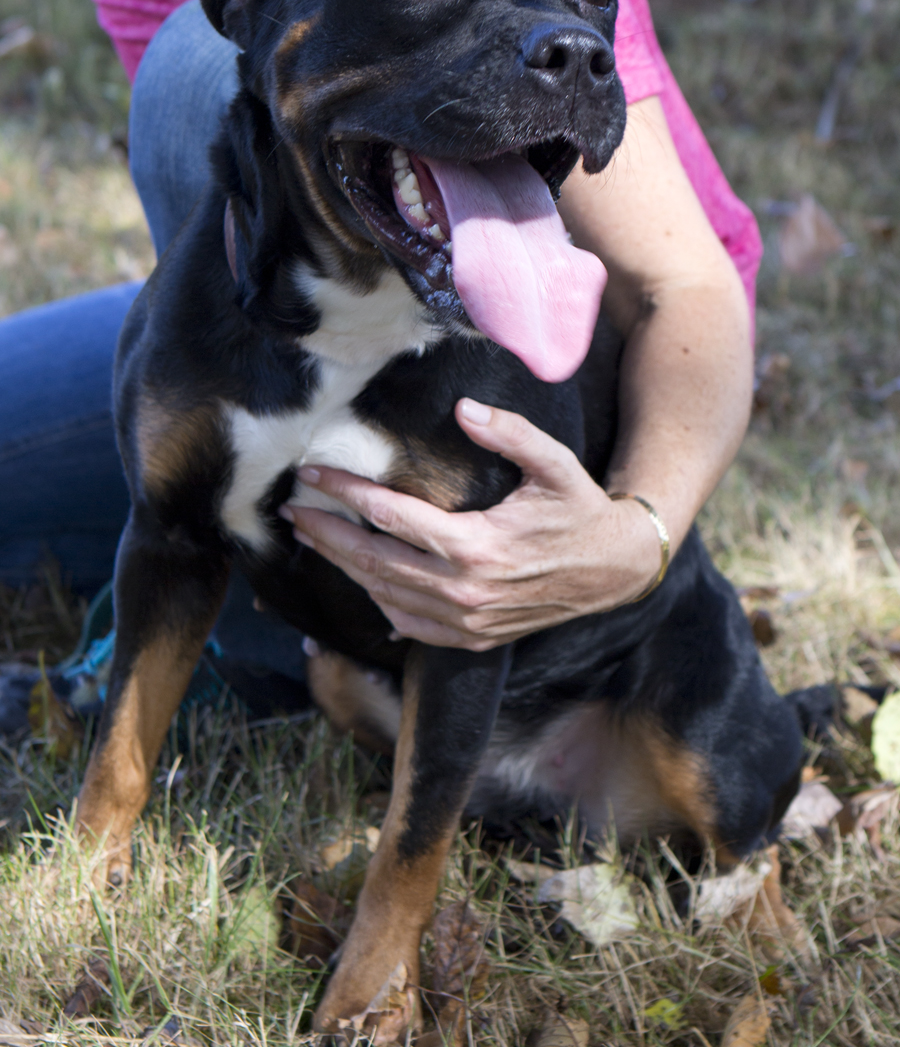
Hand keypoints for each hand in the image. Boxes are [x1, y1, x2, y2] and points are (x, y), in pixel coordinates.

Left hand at [278, 398, 662, 650]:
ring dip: (343, 566)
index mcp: (476, 545)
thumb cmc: (579, 510)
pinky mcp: (471, 638)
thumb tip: (463, 409)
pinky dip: (378, 600)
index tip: (312, 474)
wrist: (613, 570)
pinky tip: (362, 578)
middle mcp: (464, 589)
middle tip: (291, 511)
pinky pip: (408, 623)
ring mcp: (466, 620)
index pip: (390, 515)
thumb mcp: (555, 463)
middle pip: (373, 560)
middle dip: (326, 534)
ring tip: (312, 540)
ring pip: (383, 594)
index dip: (345, 492)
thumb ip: (510, 433)